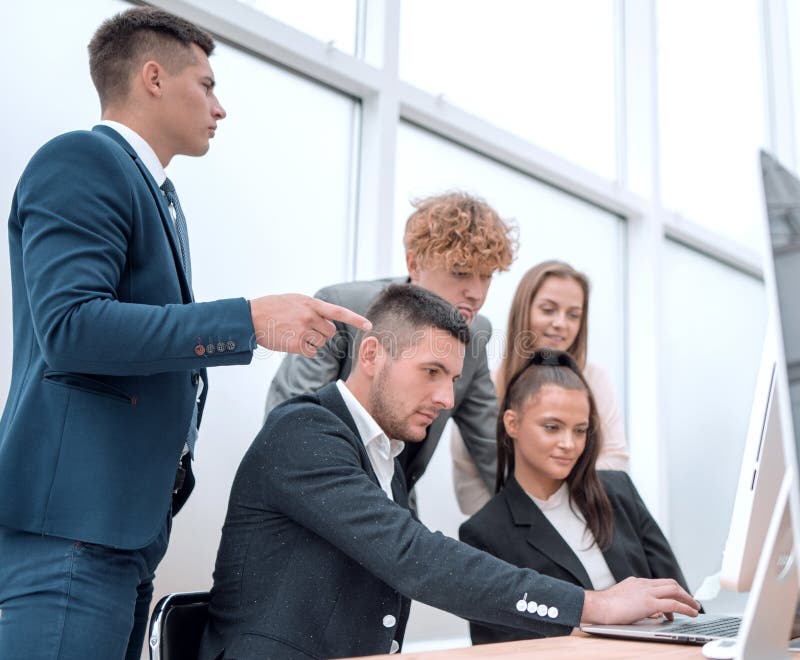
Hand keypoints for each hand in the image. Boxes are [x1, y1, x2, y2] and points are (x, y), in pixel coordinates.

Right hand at [249, 294, 370, 356]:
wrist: (251, 317)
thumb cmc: (272, 307)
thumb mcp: (294, 299)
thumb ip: (311, 306)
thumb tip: (325, 316)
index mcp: (310, 303)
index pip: (338, 312)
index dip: (355, 319)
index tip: (369, 325)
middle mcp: (309, 316)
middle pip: (330, 332)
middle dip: (322, 334)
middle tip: (305, 329)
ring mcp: (303, 330)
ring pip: (321, 343)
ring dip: (312, 342)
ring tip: (294, 333)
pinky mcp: (296, 344)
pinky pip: (311, 352)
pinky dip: (304, 350)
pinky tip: (291, 342)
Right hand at [581, 577, 699, 624]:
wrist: (597, 606)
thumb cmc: (605, 607)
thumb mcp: (622, 599)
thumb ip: (636, 601)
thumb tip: (650, 611)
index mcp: (636, 582)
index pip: (660, 583)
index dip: (672, 591)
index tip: (678, 599)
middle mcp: (643, 584)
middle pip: (670, 583)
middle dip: (684, 593)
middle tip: (692, 602)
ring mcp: (646, 592)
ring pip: (674, 590)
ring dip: (688, 599)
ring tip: (695, 608)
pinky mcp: (648, 603)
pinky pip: (673, 604)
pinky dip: (685, 608)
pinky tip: (692, 613)